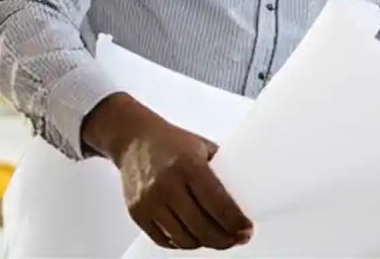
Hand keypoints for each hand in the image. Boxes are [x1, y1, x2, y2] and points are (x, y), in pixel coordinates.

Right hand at [117, 115, 252, 249]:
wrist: (133, 138)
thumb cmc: (169, 141)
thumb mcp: (202, 147)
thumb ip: (221, 172)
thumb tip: (245, 198)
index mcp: (188, 165)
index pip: (220, 206)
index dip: (237, 224)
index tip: (246, 230)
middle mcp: (167, 184)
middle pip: (204, 229)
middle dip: (225, 239)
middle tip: (235, 237)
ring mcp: (150, 200)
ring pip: (185, 239)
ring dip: (204, 242)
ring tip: (213, 236)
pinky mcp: (137, 212)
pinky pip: (164, 240)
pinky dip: (181, 242)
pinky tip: (190, 234)